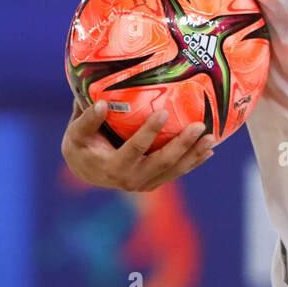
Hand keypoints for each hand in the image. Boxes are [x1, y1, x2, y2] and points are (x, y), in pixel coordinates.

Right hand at [60, 102, 214, 192]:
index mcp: (113, 167)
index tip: (164, 112)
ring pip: (174, 170)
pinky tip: (208, 151)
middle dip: (183, 145)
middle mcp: (131, 179)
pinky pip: (176, 172)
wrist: (86, 169)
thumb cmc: (81, 145)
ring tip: (211, 138)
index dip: (150, 131)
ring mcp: (144, 183)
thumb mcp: (76, 133)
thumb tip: (101, 103)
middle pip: (162, 162)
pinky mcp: (153, 182)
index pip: (135, 148)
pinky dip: (192, 162)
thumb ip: (87, 119)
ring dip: (194, 155)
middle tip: (199, 126)